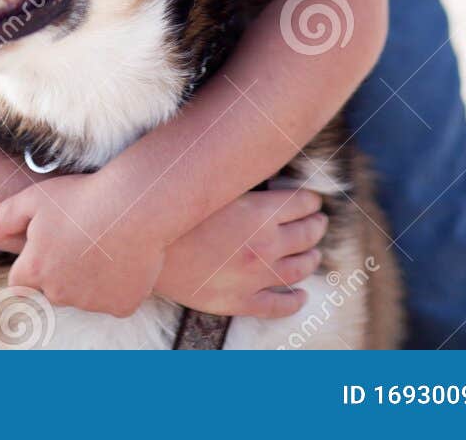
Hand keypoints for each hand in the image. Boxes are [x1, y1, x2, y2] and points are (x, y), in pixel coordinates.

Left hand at [0, 173, 166, 318]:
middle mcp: (59, 294)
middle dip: (60, 270)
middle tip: (81, 237)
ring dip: (89, 278)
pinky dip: (118, 285)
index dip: (31, 263)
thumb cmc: (83, 197)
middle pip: (52, 289)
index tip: (47, 247)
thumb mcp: (36, 197)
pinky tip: (125, 257)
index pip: (19, 282)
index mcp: (35, 271)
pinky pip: (115, 300)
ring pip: (84, 295)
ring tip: (105, 242)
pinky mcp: (121, 306)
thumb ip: (3, 217)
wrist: (135, 205)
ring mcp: (92, 303)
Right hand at [155, 187, 327, 316]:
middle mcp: (265, 245)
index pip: (303, 204)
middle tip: (318, 223)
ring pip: (299, 270)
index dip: (311, 200)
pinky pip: (278, 306)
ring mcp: (255, 277)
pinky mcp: (240, 302)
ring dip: (312, 259)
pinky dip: (295, 302)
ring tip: (314, 254)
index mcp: (261, 213)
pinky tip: (302, 296)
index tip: (313, 200)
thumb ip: (242, 177)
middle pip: (307, 234)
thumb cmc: (179, 209)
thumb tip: (256, 159)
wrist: (147, 247)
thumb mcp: (216, 184)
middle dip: (316, 226)